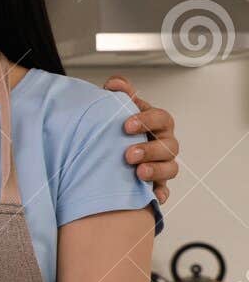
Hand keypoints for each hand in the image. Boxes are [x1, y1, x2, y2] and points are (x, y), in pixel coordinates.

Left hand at [104, 76, 179, 204]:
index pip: (160, 118)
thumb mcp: (119, 108)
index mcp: (156, 123)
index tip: (126, 125)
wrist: (110, 150)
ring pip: (170, 168)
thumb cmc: (120, 128)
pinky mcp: (157, 183)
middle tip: (128, 154)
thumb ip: (120, 93)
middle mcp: (163, 143)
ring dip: (156, 170)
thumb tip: (114, 83)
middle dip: (150, 150)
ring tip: (138, 173)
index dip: (146, 120)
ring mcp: (162, 164)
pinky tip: (154, 197)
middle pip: (168, 146)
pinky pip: (164, 190)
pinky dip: (161, 193)